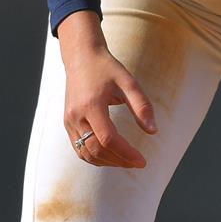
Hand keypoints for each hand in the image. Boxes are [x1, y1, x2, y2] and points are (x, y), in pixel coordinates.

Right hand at [57, 12, 157, 168]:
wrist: (81, 58)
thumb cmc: (107, 69)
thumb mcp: (129, 83)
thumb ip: (142, 106)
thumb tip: (153, 131)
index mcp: (91, 105)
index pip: (108, 139)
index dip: (126, 153)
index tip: (143, 160)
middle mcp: (76, 116)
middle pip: (96, 149)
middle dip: (119, 161)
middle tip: (139, 163)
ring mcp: (69, 121)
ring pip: (86, 153)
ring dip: (107, 162)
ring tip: (127, 162)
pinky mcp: (67, 123)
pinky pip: (79, 148)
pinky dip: (95, 157)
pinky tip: (112, 157)